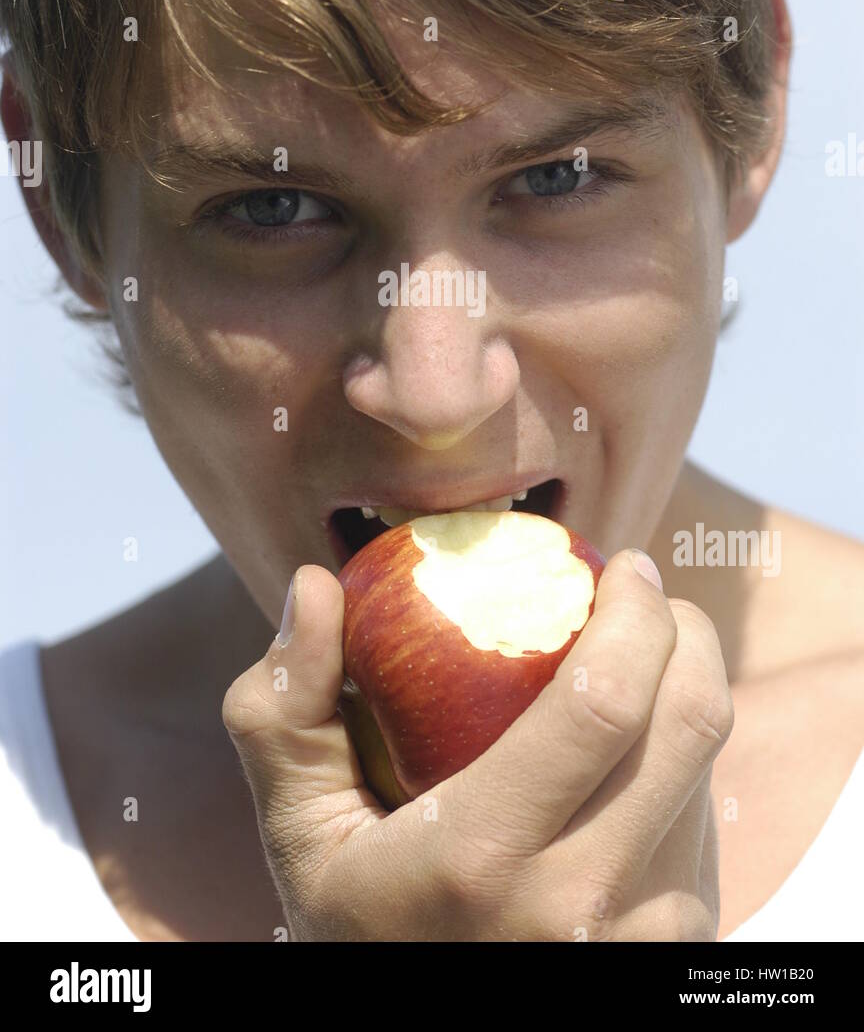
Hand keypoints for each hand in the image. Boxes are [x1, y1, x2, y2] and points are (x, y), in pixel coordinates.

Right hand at [222, 549, 731, 940]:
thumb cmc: (358, 926)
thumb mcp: (297, 830)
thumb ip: (285, 708)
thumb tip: (313, 585)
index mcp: (486, 857)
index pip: (603, 702)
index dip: (634, 611)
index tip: (620, 563)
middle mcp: (585, 906)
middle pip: (691, 723)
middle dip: (684, 631)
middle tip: (641, 593)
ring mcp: (647, 937)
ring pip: (706, 770)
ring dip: (685, 692)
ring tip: (632, 662)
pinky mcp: (681, 949)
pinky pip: (703, 822)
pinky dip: (679, 763)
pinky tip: (628, 753)